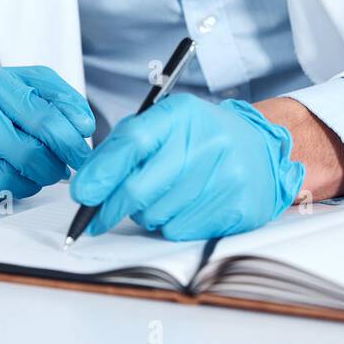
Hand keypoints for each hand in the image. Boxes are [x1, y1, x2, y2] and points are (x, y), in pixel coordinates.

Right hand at [0, 66, 94, 206]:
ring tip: (25, 171)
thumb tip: (83, 127)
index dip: (71, 145)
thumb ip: (62, 99)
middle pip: (28, 156)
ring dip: (27, 184)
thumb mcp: (29, 84)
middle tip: (54, 168)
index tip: (83, 158)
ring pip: (6, 181)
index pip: (46, 120)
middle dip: (50, 169)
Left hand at [69, 94, 304, 240]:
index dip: (103, 171)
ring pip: (158, 214)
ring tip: (157, 198)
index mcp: (182, 114)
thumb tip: (88, 183)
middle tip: (97, 217)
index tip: (83, 193)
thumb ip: (123, 147)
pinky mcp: (237, 207)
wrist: (259, 149)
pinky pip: (181, 230)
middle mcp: (208, 141)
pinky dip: (170, 225)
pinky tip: (181, 207)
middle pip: (141, 187)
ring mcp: (227, 176)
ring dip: (144, 215)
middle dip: (110, 207)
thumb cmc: (201, 137)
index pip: (133, 141)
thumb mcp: (163, 126)